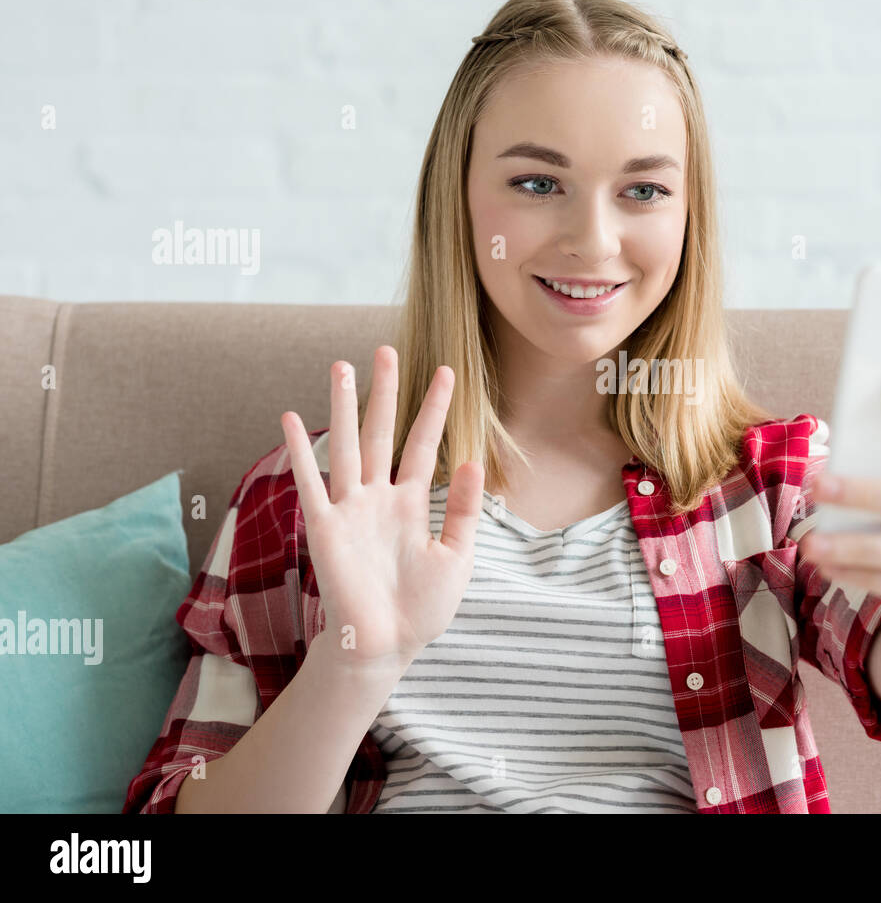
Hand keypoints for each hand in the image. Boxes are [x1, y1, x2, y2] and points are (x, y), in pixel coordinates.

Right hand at [280, 346, 483, 675]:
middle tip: (385, 350)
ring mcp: (351, 510)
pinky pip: (312, 483)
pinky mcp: (326, 527)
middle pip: (381, 433)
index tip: (449, 373)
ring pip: (346, 446)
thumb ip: (464, 510)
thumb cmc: (420, 610)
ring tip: (342, 366)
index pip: (424, 445)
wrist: (386, 647)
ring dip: (343, 407)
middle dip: (385, 392)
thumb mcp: (457, 556)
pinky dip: (301, 452)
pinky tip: (291, 418)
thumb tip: (472, 461)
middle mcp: (379, 499)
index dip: (436, 409)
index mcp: (412, 505)